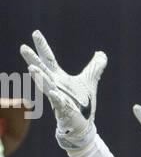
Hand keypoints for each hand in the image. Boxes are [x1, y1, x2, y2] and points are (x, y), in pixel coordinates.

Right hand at [20, 30, 105, 149]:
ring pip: (46, 86)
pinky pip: (59, 103)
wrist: (83, 123)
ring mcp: (58, 97)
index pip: (48, 59)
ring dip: (39, 78)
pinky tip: (52, 91)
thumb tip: (101, 53)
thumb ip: (95, 67)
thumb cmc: (82, 102)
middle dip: (32, 59)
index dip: (42, 46)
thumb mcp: (90, 81)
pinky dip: (56, 97)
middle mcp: (55, 85)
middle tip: (23, 48)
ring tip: (31, 68)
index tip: (35, 33)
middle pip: (42, 70)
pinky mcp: (64, 110)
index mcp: (58, 77)